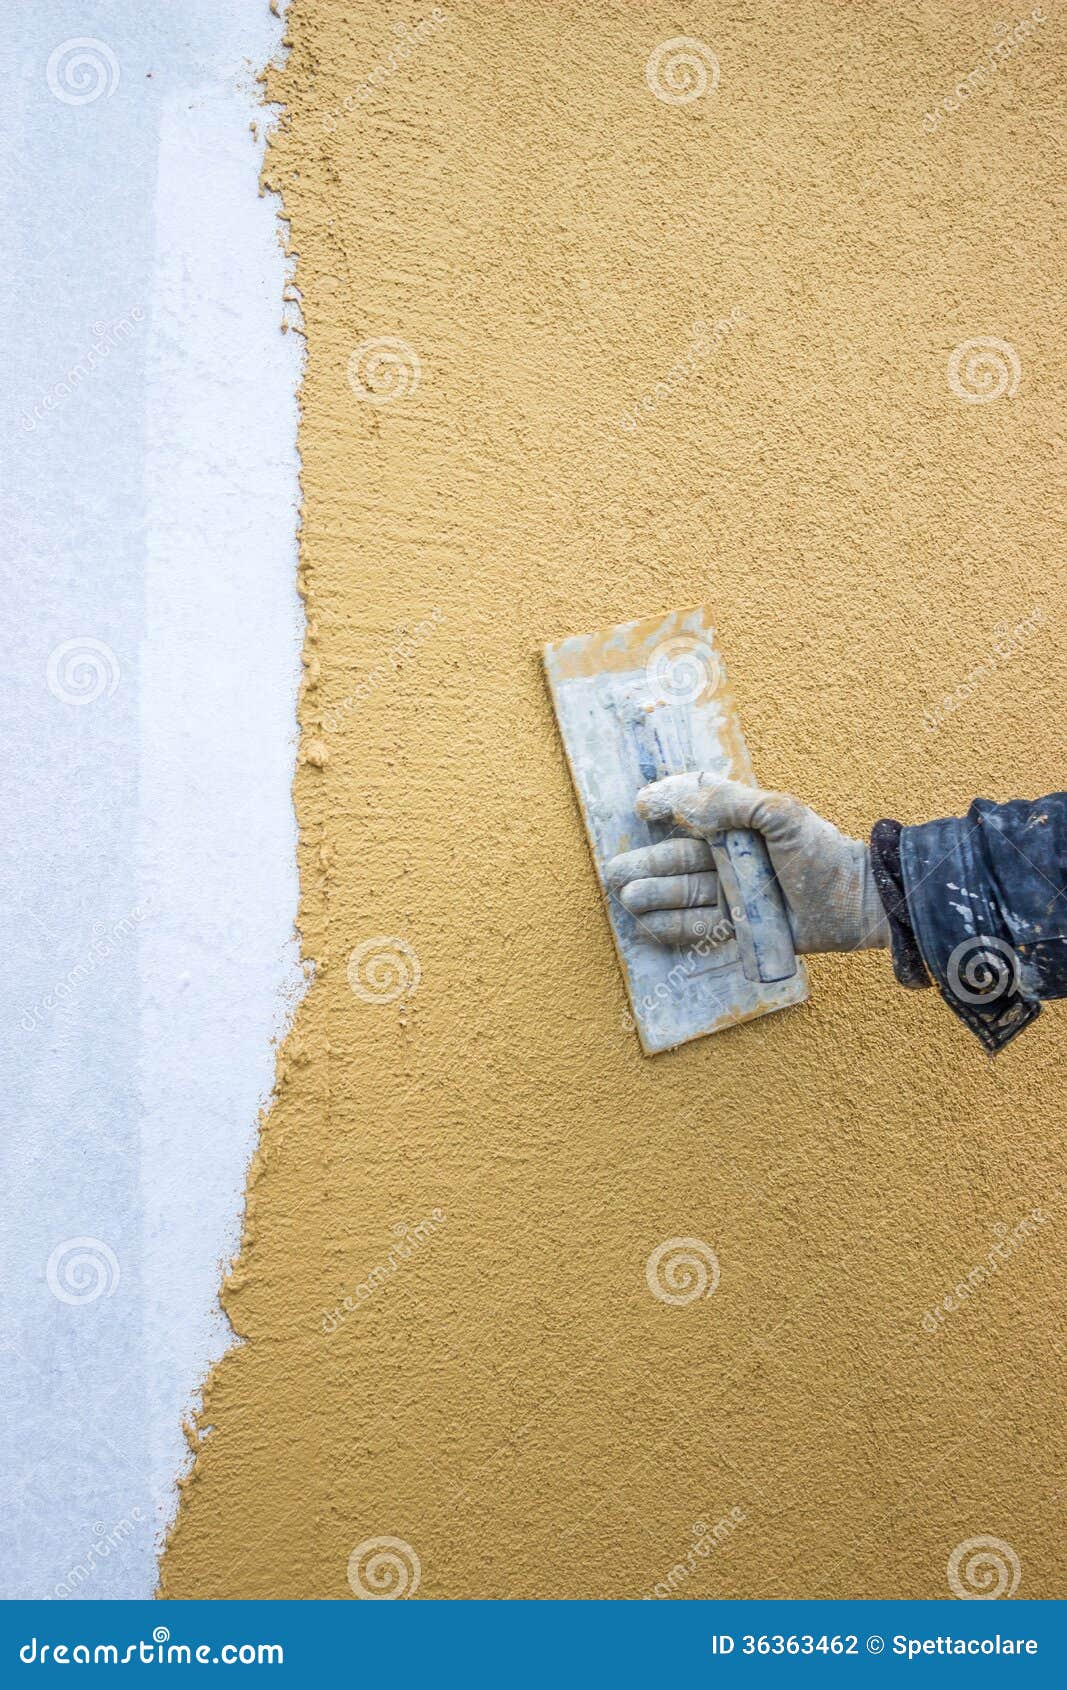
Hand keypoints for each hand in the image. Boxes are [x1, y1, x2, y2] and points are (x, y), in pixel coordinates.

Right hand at [605, 776, 888, 953]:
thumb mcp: (782, 813)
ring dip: (653, 897)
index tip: (642, 808)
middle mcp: (730, 859)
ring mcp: (733, 894)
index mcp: (738, 826)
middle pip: (677, 860)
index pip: (692, 813)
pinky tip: (647, 925)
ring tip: (627, 898)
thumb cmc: (821, 852)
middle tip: (613, 872)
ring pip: (682, 894)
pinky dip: (672, 927)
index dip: (664, 808)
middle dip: (645, 865)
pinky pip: (698, 927)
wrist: (857, 903)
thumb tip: (684, 807)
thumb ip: (733, 803)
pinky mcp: (739, 927)